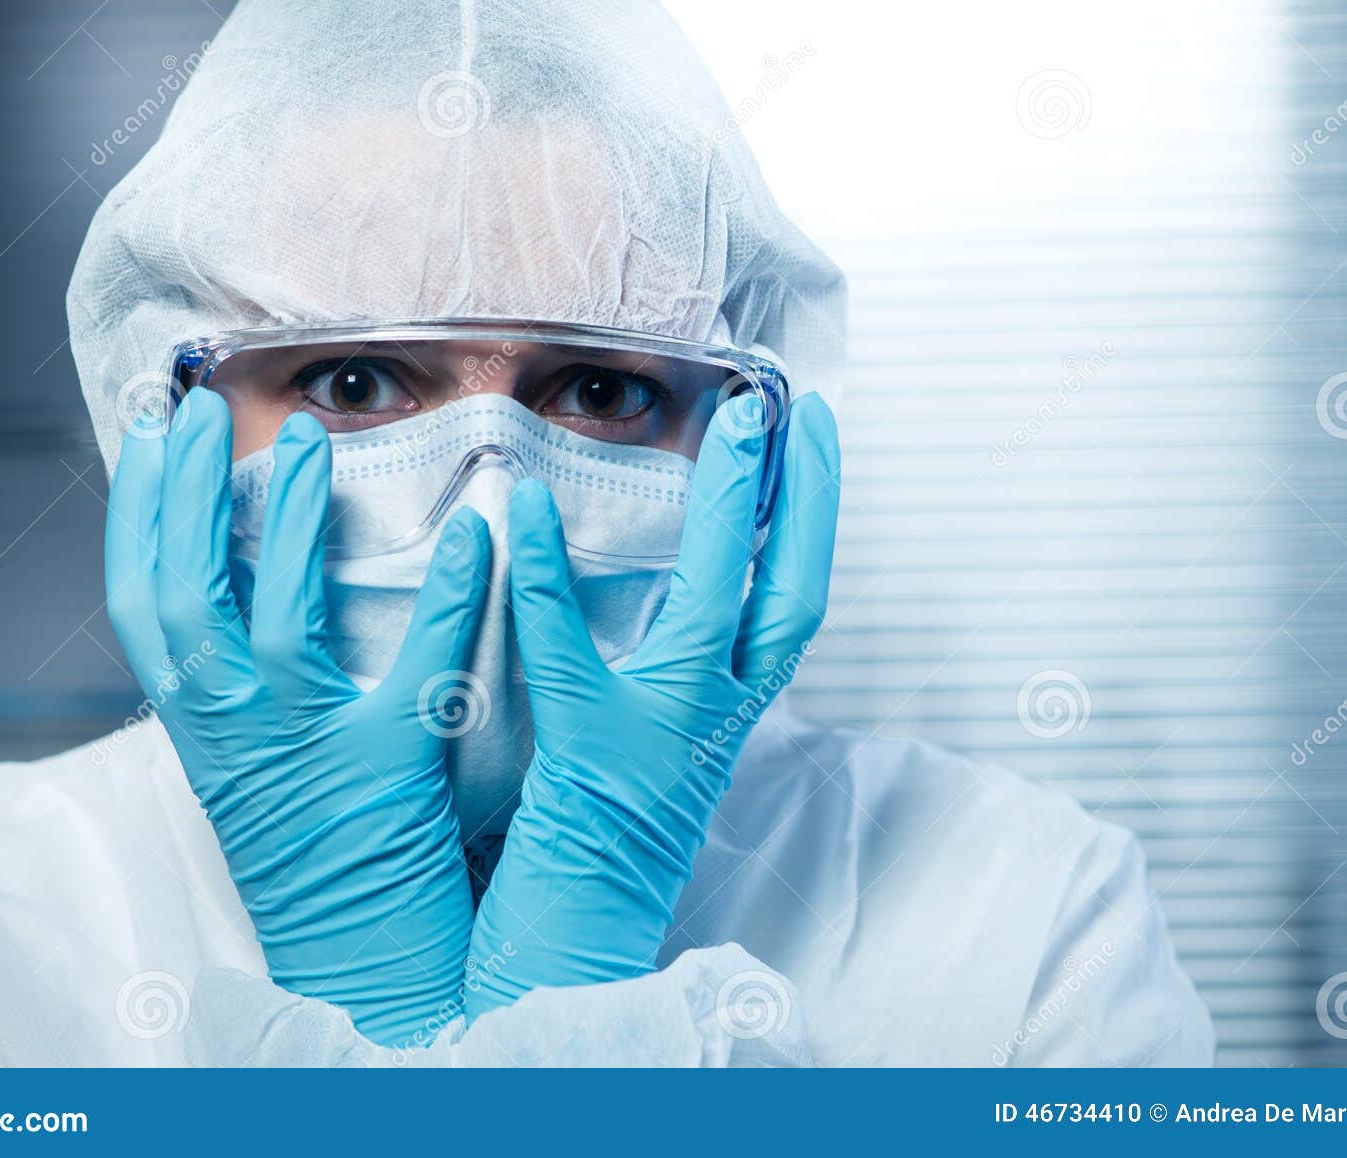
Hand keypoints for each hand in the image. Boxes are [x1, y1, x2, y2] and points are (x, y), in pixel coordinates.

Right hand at [104, 390, 489, 1047]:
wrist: (355, 959)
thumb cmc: (306, 850)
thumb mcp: (242, 759)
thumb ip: (233, 679)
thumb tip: (238, 579)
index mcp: (194, 723)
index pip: (136, 599)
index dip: (133, 510)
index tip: (146, 434)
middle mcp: (232, 731)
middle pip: (186, 592)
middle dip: (185, 492)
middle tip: (204, 409)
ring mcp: (304, 750)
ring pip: (280, 618)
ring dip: (288, 522)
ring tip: (309, 444)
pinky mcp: (388, 772)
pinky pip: (421, 669)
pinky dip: (448, 598)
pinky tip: (472, 534)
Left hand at [465, 393, 839, 1016]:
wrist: (582, 920)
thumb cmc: (617, 816)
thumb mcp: (670, 728)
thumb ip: (681, 656)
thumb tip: (681, 571)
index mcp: (736, 705)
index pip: (800, 596)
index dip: (816, 514)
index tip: (815, 432)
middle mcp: (722, 715)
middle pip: (793, 593)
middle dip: (801, 498)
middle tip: (788, 408)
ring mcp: (668, 733)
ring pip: (716, 609)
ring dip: (725, 514)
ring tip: (724, 430)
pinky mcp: (593, 753)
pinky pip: (572, 655)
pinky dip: (550, 580)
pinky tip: (531, 510)